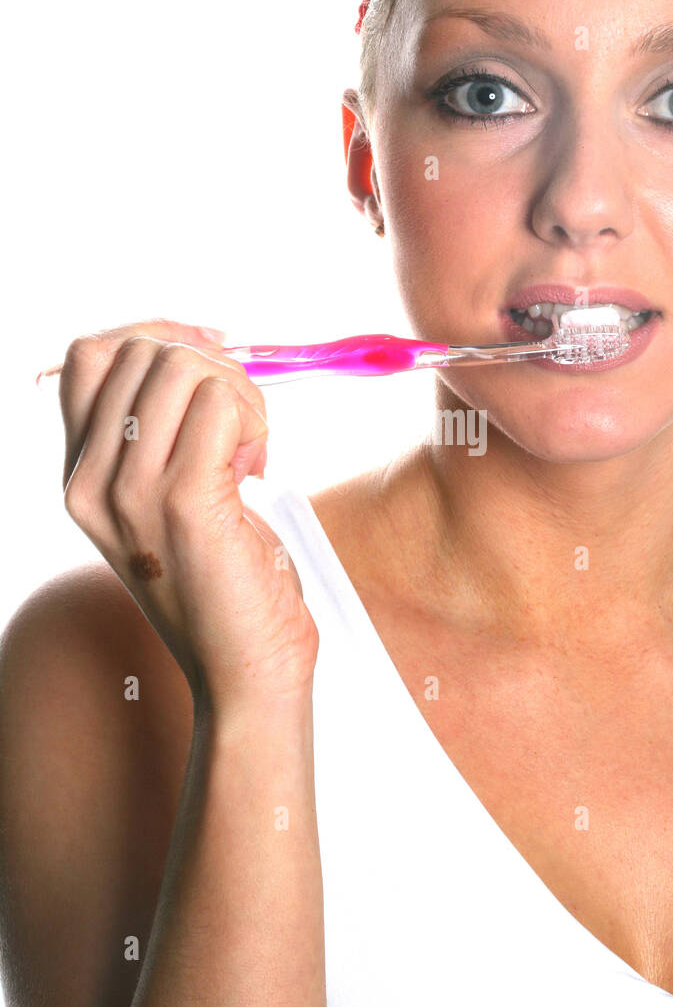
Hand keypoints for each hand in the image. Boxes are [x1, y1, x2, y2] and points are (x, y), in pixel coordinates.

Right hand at [59, 319, 318, 720]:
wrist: (244, 671)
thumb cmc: (225, 583)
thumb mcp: (170, 500)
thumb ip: (163, 433)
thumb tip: (197, 348)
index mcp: (81, 477)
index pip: (90, 354)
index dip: (157, 335)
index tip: (212, 361)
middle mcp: (91, 482)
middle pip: (141, 350)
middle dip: (210, 367)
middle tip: (243, 428)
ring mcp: (131, 491)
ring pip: (182, 367)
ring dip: (239, 394)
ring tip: (251, 451)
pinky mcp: (185, 500)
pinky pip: (220, 403)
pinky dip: (254, 419)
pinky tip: (257, 469)